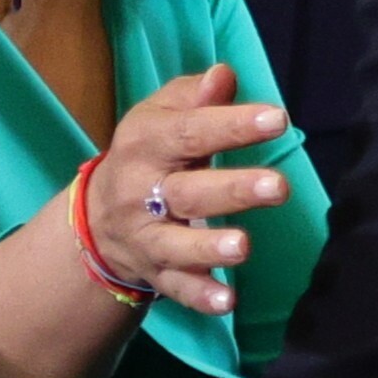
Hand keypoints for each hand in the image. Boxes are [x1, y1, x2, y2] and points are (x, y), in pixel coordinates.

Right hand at [85, 66, 294, 316]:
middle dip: (233, 190)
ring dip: (210, 247)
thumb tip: (223, 76)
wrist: (98, 217)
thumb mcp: (160, 115)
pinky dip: (200, 296)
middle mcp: (140, 191)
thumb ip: (194, 96)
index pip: (189, 132)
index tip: (277, 119)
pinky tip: (228, 301)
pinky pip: (176, 288)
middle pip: (187, 191)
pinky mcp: (156, 273)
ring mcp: (146, 236)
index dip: (232, 125)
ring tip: (244, 245)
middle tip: (280, 187)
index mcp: (144, 143)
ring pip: (177, 244)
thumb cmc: (149, 153)